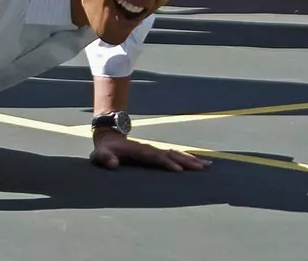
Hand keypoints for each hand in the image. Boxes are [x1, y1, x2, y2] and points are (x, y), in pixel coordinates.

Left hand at [90, 130, 209, 172]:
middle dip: (187, 161)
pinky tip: (196, 163)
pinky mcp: (156, 154)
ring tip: (207, 165)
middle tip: (203, 167)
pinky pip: (174, 156)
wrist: (109, 136)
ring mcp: (154, 151)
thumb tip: (112, 164)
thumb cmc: (104, 149)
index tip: (179, 171)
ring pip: (176, 154)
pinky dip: (186, 158)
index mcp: (140, 151)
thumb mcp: (100, 155)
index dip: (168, 163)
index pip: (157, 157)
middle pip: (172, 154)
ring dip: (191, 160)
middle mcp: (150, 150)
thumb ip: (105, 158)